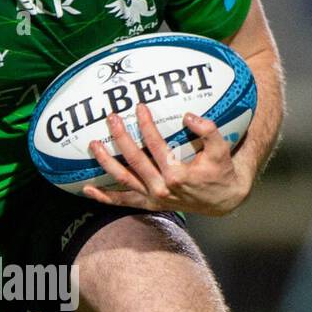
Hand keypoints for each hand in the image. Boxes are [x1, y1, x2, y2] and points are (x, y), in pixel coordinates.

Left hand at [82, 103, 252, 215]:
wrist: (223, 200)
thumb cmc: (221, 171)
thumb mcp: (221, 150)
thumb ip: (208, 131)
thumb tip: (188, 116)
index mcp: (177, 174)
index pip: (155, 145)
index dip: (146, 125)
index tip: (139, 107)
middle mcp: (161, 188)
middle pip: (134, 160)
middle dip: (121, 137)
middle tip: (111, 117)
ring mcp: (153, 197)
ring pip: (123, 180)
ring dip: (106, 162)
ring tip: (94, 144)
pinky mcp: (149, 204)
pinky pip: (123, 202)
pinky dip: (105, 197)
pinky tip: (88, 189)